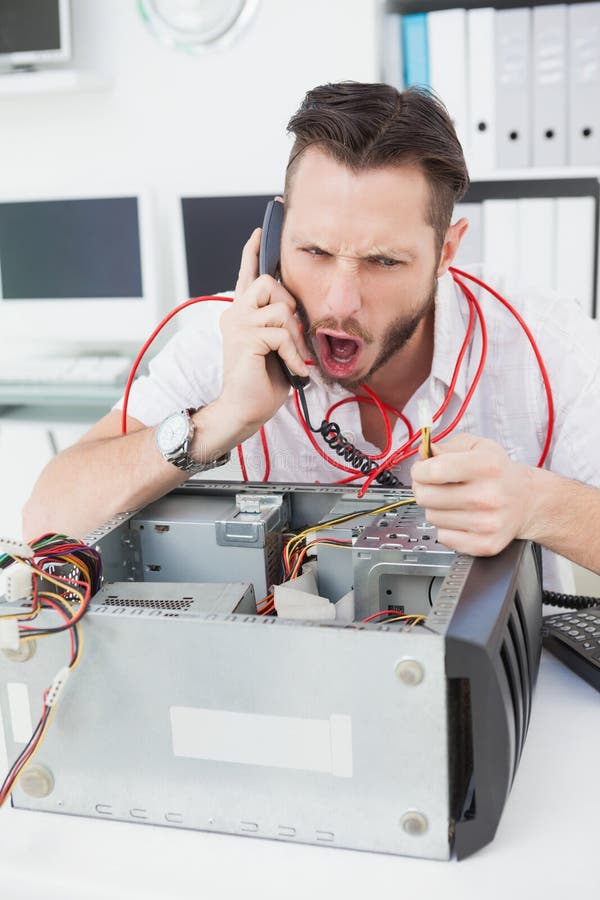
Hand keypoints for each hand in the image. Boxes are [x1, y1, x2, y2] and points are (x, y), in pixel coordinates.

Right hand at [217, 226, 309, 439]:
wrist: (245, 409)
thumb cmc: (262, 381)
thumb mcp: (276, 345)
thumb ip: (280, 322)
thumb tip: (294, 309)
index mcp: (242, 313)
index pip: (246, 275)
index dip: (252, 252)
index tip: (260, 230)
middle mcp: (235, 313)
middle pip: (269, 283)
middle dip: (289, 308)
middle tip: (292, 337)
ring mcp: (237, 324)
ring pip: (281, 309)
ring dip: (294, 337)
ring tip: (293, 358)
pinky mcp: (244, 338)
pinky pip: (282, 334)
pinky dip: (293, 354)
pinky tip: (294, 369)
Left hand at [410, 433, 534, 555]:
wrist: (527, 500)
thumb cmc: (497, 472)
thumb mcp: (477, 446)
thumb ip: (446, 447)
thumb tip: (423, 455)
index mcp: (487, 466)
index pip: (434, 471)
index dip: (419, 470)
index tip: (421, 469)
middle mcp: (489, 496)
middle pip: (426, 496)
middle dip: (423, 489)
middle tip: (435, 486)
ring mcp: (487, 523)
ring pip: (432, 517)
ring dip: (436, 508)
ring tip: (453, 501)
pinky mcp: (485, 544)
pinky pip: (443, 537)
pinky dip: (446, 528)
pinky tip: (460, 517)